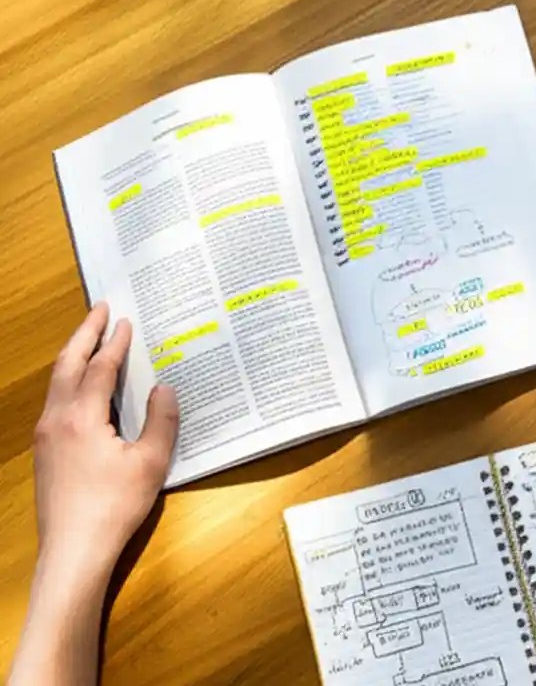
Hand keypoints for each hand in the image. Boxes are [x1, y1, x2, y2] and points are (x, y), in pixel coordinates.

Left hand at [33, 302, 178, 581]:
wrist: (74, 550)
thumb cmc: (114, 507)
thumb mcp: (151, 463)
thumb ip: (161, 421)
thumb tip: (164, 388)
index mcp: (81, 417)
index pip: (99, 369)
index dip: (114, 344)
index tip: (125, 321)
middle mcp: (56, 419)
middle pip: (67, 365)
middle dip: (84, 335)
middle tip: (100, 310)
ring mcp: (45, 436)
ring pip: (57, 383)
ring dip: (74, 356)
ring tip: (90, 338)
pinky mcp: (45, 452)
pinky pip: (56, 401)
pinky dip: (70, 380)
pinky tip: (84, 385)